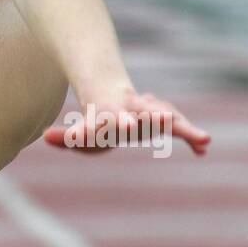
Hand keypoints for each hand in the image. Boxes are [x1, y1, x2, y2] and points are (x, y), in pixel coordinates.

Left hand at [43, 89, 210, 155]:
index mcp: (110, 114)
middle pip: (142, 114)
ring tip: (200, 137)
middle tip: (164, 120)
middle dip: (151, 117)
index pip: (107, 122)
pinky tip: (203, 148)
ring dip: (180, 125)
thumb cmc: (100, 122)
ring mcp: (151, 113)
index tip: (89, 134)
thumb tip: (44, 136)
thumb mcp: (82, 133)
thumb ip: (66, 137)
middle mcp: (133, 110)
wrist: (116, 99)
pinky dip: (192, 136)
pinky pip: (181, 128)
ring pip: (166, 115)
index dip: (105, 127)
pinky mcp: (166, 120)